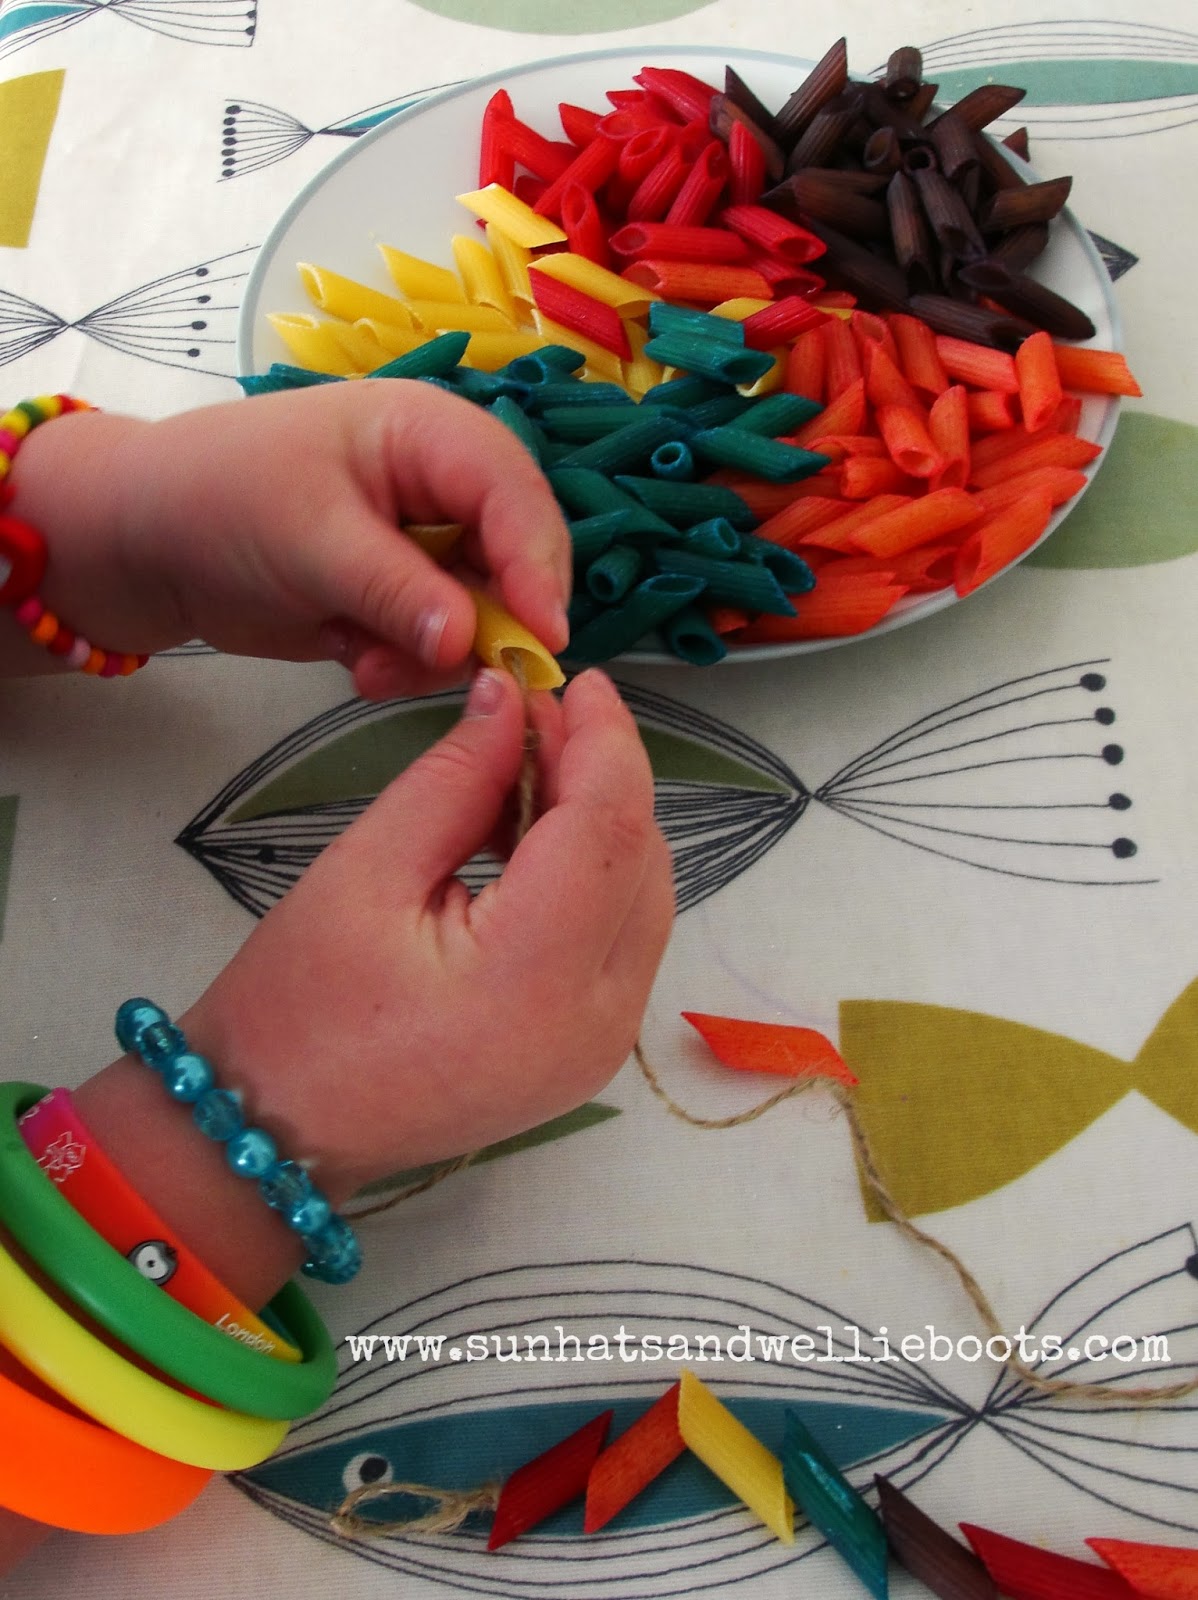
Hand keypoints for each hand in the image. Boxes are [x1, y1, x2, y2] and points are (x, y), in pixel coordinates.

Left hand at [7, 382, 571, 696]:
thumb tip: (470, 641)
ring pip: (484, 613)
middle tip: (453, 667)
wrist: (147, 543)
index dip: (536, 563)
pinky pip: (441, 642)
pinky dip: (408, 665)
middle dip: (487, 621)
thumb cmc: (221, 499)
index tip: (545, 638)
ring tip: (370, 669)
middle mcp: (444, 486)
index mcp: (431, 434)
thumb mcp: (310, 540)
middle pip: (515, 558)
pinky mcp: (405, 596)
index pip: (514, 494)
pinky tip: (358, 664)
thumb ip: (396, 591)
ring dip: (438, 655)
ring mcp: (427, 544)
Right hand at [178, 669, 673, 1198]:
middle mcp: (597, 1022)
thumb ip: (454, 778)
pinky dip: (590, 879)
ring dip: (599, 827)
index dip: (605, 740)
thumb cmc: (296, 1009)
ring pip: (644, 899)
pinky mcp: (590, 1054)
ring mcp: (602, 1048)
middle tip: (530, 721)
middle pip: (643, 861)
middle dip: (601, 778)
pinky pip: (620, 941)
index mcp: (536, 979)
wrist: (273, 1136)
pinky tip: (526, 845)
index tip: (576, 678)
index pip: (611, 828)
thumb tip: (510, 698)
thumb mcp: (364, 872)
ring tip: (520, 778)